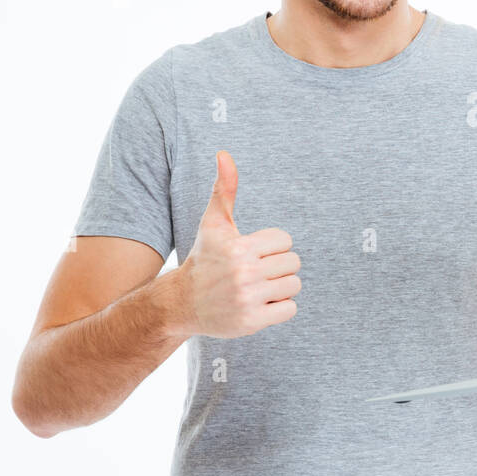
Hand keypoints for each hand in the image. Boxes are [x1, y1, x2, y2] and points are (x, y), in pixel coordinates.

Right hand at [175, 150, 300, 337]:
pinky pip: (290, 309)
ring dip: (280, 287)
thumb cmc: (205, 259)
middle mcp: (243, 273)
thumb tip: (224, 153)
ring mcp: (248, 299)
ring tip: (258, 287)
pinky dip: (279, 308)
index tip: (252, 253)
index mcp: (239, 247)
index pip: (285, 240)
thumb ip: (225, 189)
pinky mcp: (252, 322)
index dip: (272, 246)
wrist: (182, 303)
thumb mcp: (213, 224)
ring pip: (294, 285)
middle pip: (293, 263)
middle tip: (256, 272)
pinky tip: (259, 303)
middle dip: (278, 266)